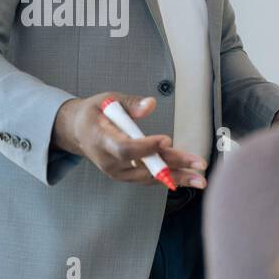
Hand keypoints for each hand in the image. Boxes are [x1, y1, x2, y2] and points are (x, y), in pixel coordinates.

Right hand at [52, 93, 208, 187]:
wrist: (78, 132)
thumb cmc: (94, 113)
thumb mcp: (108, 100)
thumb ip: (130, 104)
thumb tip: (150, 105)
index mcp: (101, 139)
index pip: (125, 149)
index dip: (146, 147)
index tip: (166, 140)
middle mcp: (109, 161)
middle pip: (144, 166)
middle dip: (173, 165)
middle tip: (197, 164)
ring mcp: (117, 172)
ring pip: (150, 176)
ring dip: (177, 176)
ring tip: (200, 178)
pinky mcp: (125, 176)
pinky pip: (148, 178)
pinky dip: (168, 177)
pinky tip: (187, 178)